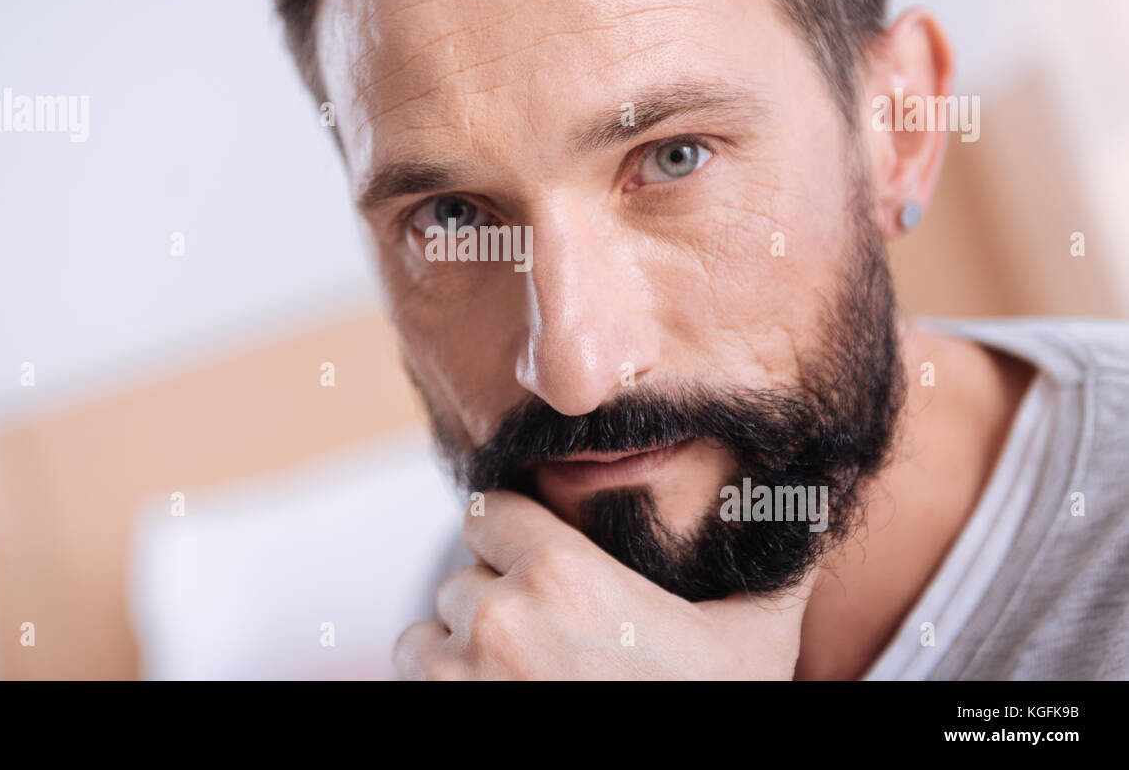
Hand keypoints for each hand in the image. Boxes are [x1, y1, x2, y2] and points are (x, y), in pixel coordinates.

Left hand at [394, 489, 816, 678]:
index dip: (512, 533)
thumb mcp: (754, 639)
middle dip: (494, 601)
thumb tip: (805, 494)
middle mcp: (497, 623)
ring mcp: (458, 684)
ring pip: (426, 638)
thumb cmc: (715, 714)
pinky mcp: (440, 725)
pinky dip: (449, 692)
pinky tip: (507, 702)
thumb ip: (772, 559)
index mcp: (562, 578)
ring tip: (523, 680)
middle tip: (547, 641)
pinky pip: (414, 683)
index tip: (537, 562)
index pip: (487, 510)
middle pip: (460, 578)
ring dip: (459, 653)